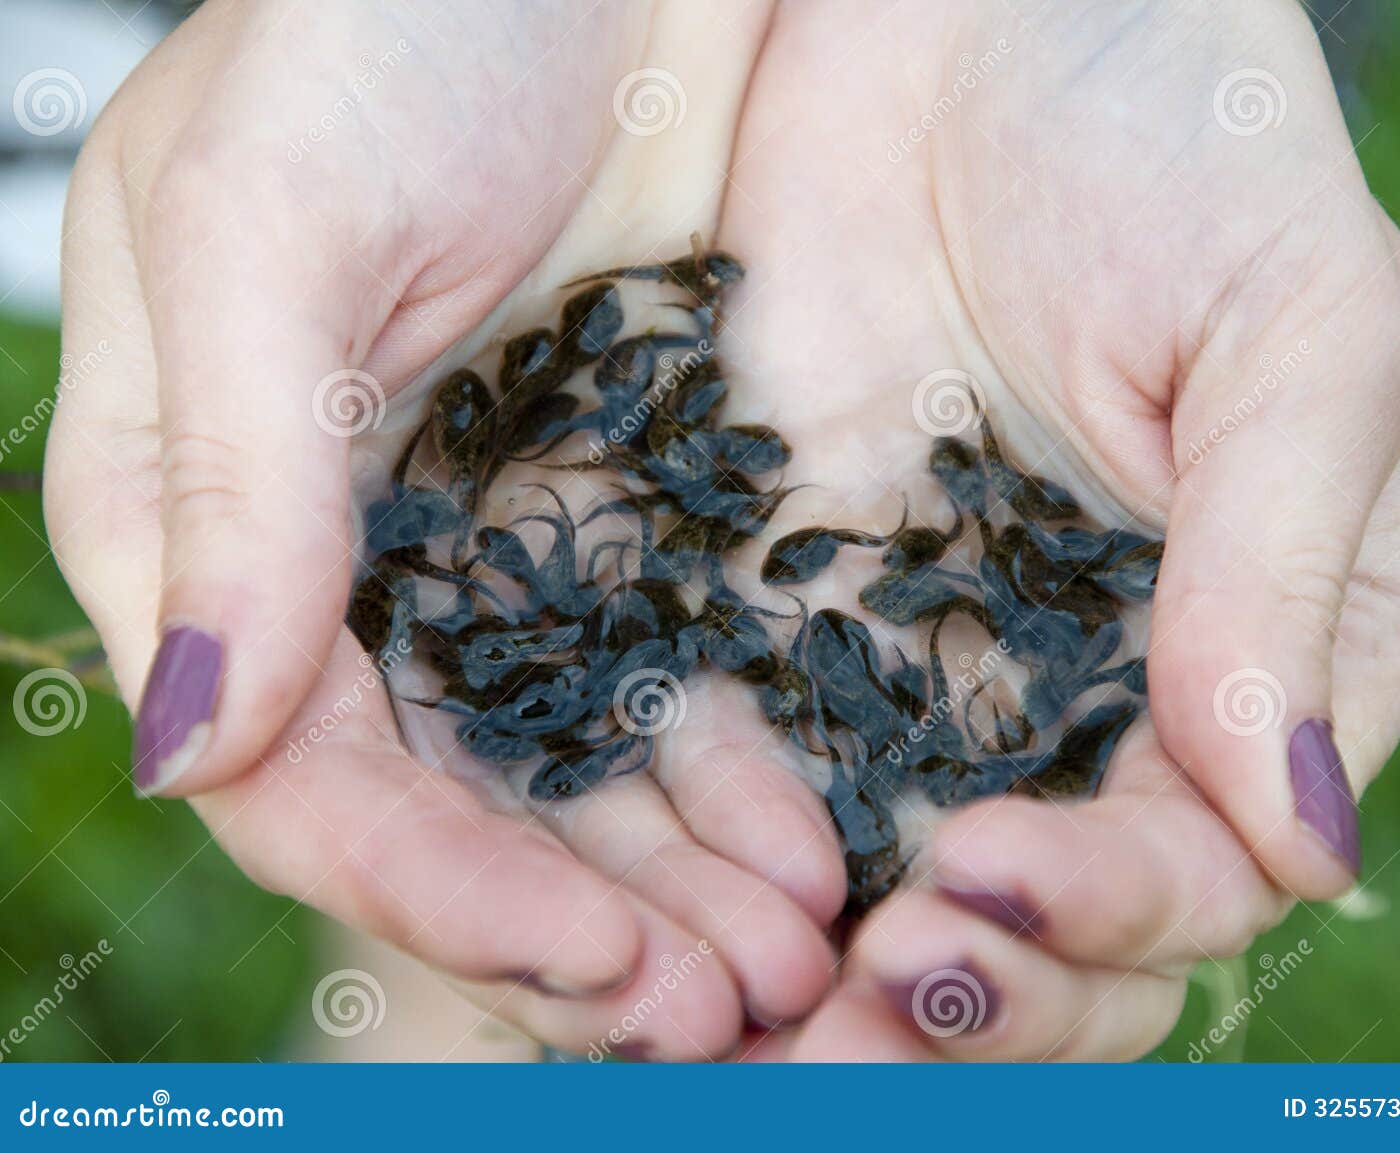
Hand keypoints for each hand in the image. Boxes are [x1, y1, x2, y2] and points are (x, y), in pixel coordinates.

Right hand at [44, 0, 844, 1059]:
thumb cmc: (398, 19)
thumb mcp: (272, 217)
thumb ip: (230, 481)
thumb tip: (191, 743)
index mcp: (231, 521)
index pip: (311, 770)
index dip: (429, 883)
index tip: (577, 958)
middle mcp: (369, 568)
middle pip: (457, 813)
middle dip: (573, 933)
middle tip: (708, 1028)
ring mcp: (516, 551)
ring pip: (581, 782)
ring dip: (673, 893)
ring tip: (789, 973)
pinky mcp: (650, 516)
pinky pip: (689, 686)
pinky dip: (746, 780)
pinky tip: (825, 846)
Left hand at [702, 0, 1399, 1058]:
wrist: (969, 9)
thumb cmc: (1181, 138)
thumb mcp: (1296, 335)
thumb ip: (1286, 580)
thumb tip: (1308, 841)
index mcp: (1232, 668)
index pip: (1185, 871)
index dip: (1099, 918)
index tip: (985, 881)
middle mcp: (1068, 703)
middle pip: (1025, 933)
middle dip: (949, 1011)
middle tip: (844, 1029)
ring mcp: (908, 666)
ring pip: (869, 895)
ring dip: (802, 991)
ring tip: (719, 1031)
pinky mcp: (762, 606)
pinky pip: (729, 773)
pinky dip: (692, 860)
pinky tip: (636, 908)